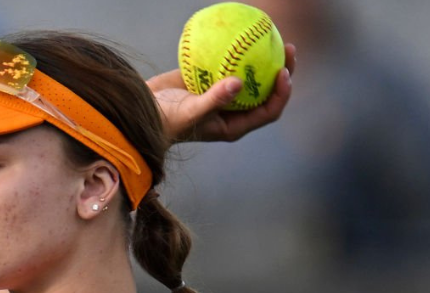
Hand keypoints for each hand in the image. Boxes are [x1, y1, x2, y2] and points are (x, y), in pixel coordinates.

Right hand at [148, 43, 295, 142]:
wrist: (142, 110)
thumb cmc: (165, 120)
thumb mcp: (190, 112)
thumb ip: (214, 99)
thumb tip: (239, 81)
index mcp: (234, 124)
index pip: (268, 110)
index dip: (282, 93)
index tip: (282, 72)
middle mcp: (233, 110)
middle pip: (267, 91)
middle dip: (281, 70)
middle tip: (287, 48)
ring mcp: (223, 94)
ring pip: (251, 75)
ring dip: (264, 57)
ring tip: (270, 35)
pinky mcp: (211, 79)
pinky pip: (229, 62)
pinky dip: (236, 49)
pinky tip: (239, 31)